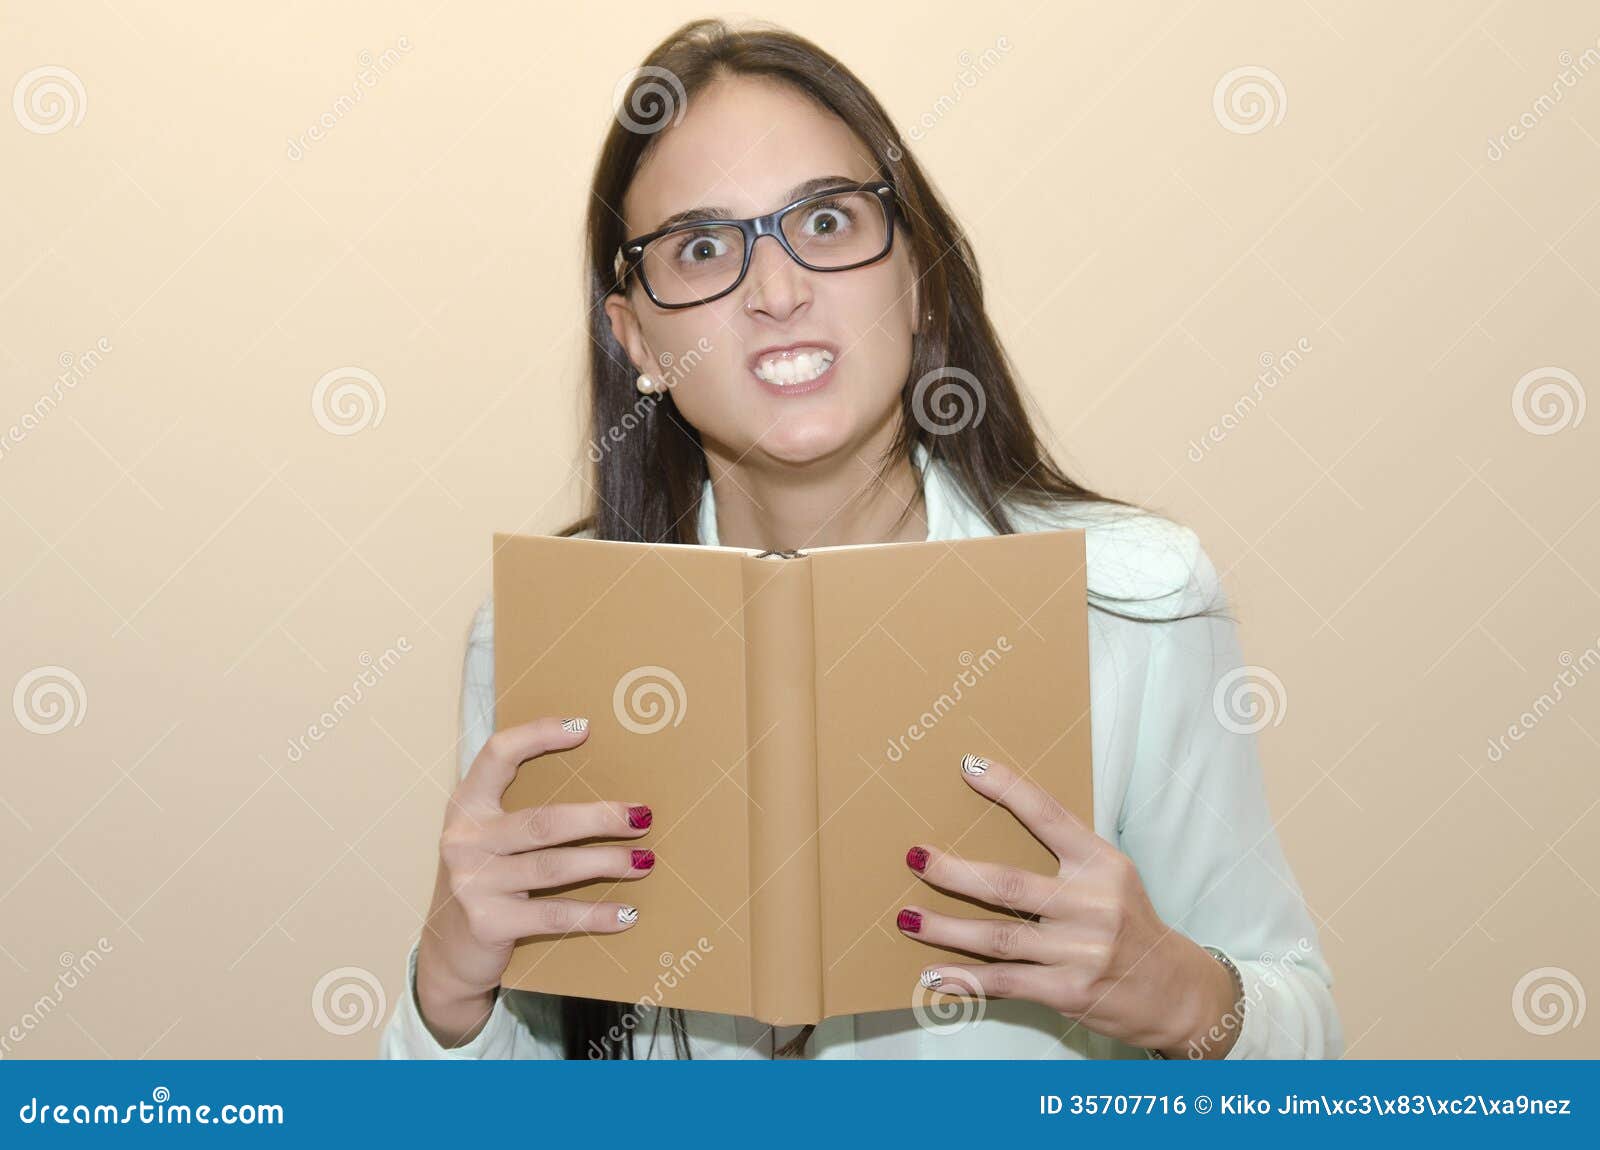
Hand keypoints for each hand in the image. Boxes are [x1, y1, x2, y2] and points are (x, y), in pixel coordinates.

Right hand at [415, 716, 654, 1047]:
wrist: (448, 950)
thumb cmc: (486, 879)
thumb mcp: (491, 837)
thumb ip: (525, 810)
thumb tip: (604, 794)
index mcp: (466, 805)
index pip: (498, 755)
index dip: (538, 735)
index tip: (584, 728)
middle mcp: (464, 839)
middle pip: (543, 821)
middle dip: (599, 819)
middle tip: (643, 816)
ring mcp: (473, 882)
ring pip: (554, 867)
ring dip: (607, 862)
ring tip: (645, 860)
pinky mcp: (488, 923)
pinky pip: (554, 915)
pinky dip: (596, 915)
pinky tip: (628, 913)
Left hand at [896, 753, 1239, 1058]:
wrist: (1176, 992)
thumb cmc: (1131, 925)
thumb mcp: (1111, 878)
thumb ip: (1066, 857)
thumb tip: (998, 831)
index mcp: (1102, 865)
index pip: (1049, 817)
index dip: (1009, 790)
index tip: (970, 767)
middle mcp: (1093, 905)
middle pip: (1008, 884)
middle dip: (954, 870)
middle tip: (915, 856)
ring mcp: (1081, 951)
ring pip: (998, 936)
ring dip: (946, 928)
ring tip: (908, 918)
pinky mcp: (1070, 991)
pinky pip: (1006, 981)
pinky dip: (966, 979)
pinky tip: (934, 974)